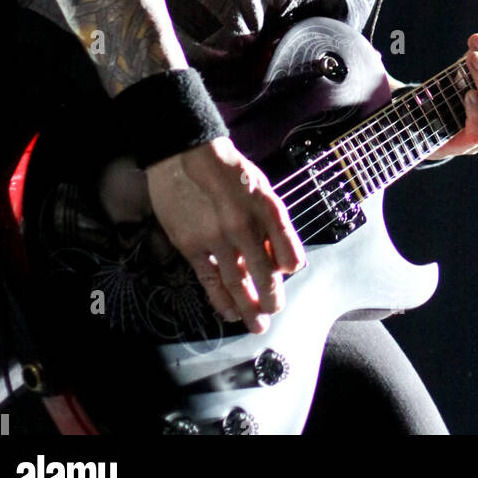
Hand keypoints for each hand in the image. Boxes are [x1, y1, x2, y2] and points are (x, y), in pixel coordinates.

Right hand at [145, 136, 305, 333]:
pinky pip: (210, 280)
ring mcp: (217, 237)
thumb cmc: (227, 170)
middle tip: (273, 311)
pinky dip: (221, 299)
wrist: (185, 154)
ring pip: (237, 282)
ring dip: (248, 307)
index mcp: (266, 206)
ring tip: (257, 324)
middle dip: (271, 298)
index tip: (291, 273)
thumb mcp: (259, 185)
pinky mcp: (192, 245)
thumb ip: (270, 219)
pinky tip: (229, 312)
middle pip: (264, 273)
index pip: (287, 246)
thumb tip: (280, 254)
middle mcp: (244, 225)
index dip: (291, 263)